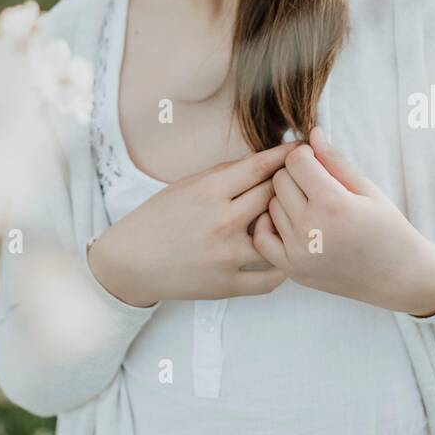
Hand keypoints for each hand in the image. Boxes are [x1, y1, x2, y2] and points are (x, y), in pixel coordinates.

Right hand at [87, 145, 293, 305]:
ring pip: (278, 234)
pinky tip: (283, 254)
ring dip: (287, 225)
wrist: (131, 262)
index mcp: (209, 191)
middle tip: (303, 181)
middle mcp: (222, 221)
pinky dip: (282, 265)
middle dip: (290, 185)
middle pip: (273, 196)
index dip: (285, 155)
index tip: (303, 149)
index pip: (259, 167)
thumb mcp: (186, 185)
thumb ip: (224, 174)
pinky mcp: (228, 285)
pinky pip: (271, 278)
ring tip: (294, 220)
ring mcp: (227, 256)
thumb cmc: (158, 218)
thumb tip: (262, 160)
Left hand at [252, 125, 434, 315]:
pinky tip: (292, 222)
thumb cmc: (389, 230)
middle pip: (280, 179)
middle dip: (296, 175)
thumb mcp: (368, 189)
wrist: (399, 279)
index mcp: (332, 203)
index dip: (307, 155)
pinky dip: (271, 225)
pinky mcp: (292, 270)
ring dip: (287, 200)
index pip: (296, 160)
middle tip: (318, 185)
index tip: (320, 163)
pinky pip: (262, 237)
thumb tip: (312, 133)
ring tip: (312, 207)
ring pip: (270, 204)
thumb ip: (335, 161)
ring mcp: (298, 252)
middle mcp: (310, 228)